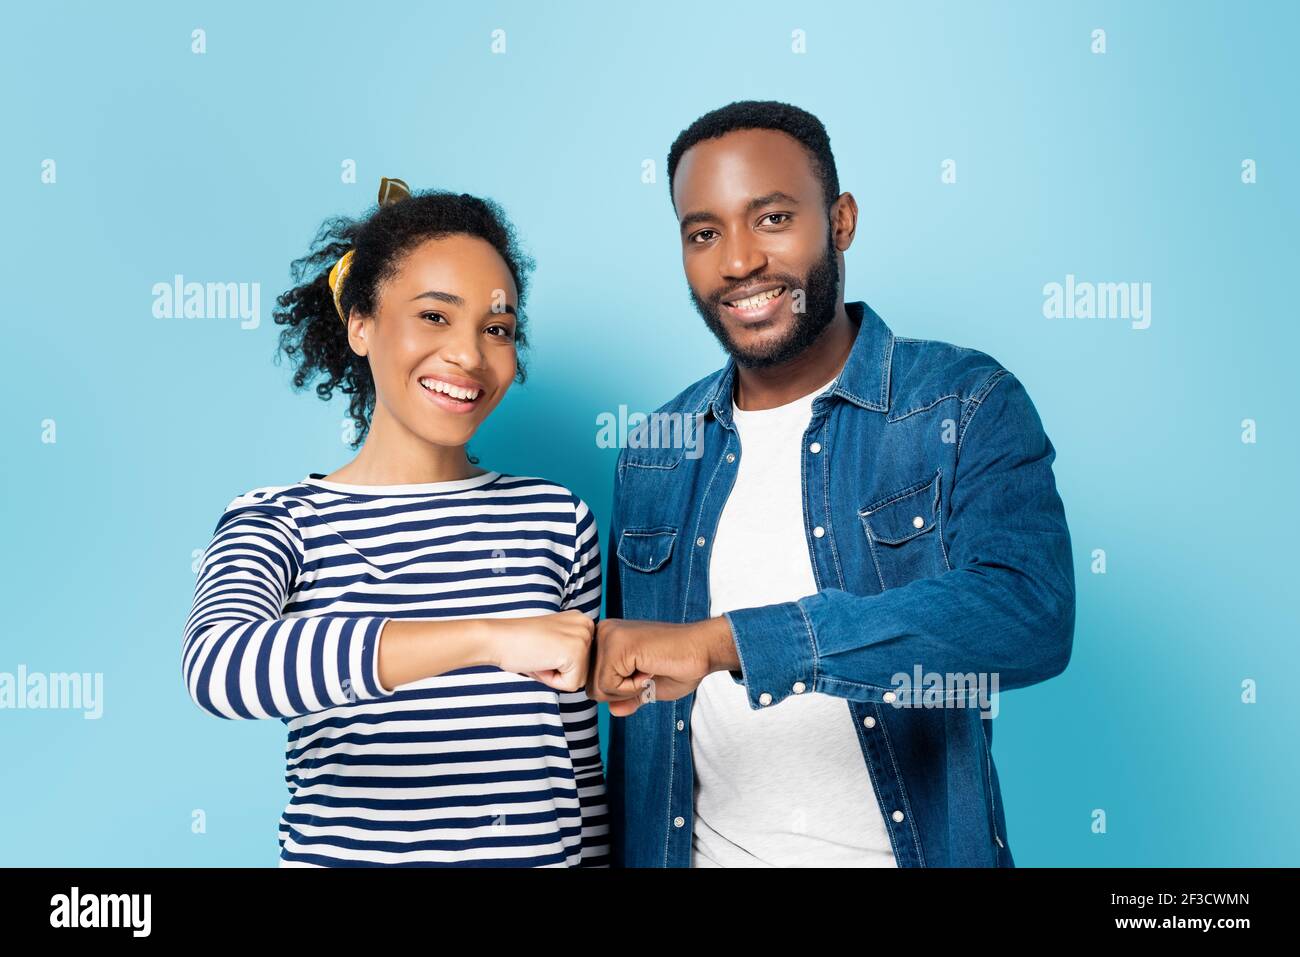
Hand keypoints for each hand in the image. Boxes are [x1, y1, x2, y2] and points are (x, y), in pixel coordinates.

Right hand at [483, 611, 594, 692]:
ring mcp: (583, 638)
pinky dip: (552, 681)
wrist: (497, 638)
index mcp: (582, 620)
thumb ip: (570, 650)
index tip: (542, 649)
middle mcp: (587, 625)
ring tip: (539, 656)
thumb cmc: (519, 643)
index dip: (560, 664)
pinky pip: (571, 685)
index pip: (583, 661)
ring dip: (556, 675)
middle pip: (584, 670)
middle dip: (560, 671)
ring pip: (578, 679)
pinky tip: (540, 661)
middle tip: (539, 653)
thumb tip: (583, 672)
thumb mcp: (553, 641)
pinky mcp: (576, 652)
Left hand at [587, 617, 735, 716]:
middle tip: (648, 671)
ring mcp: (608, 636)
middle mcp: (602, 632)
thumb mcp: (646, 687)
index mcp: (606, 637)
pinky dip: (633, 687)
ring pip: (598, 689)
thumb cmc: (679, 665)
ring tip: (649, 668)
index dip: (619, 691)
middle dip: (621, 693)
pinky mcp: (617, 645)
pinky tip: (650, 668)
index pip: (593, 683)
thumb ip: (626, 698)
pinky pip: (610, 686)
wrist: (702, 650)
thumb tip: (612, 711)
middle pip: (591, 688)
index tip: (643, 672)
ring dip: (628, 690)